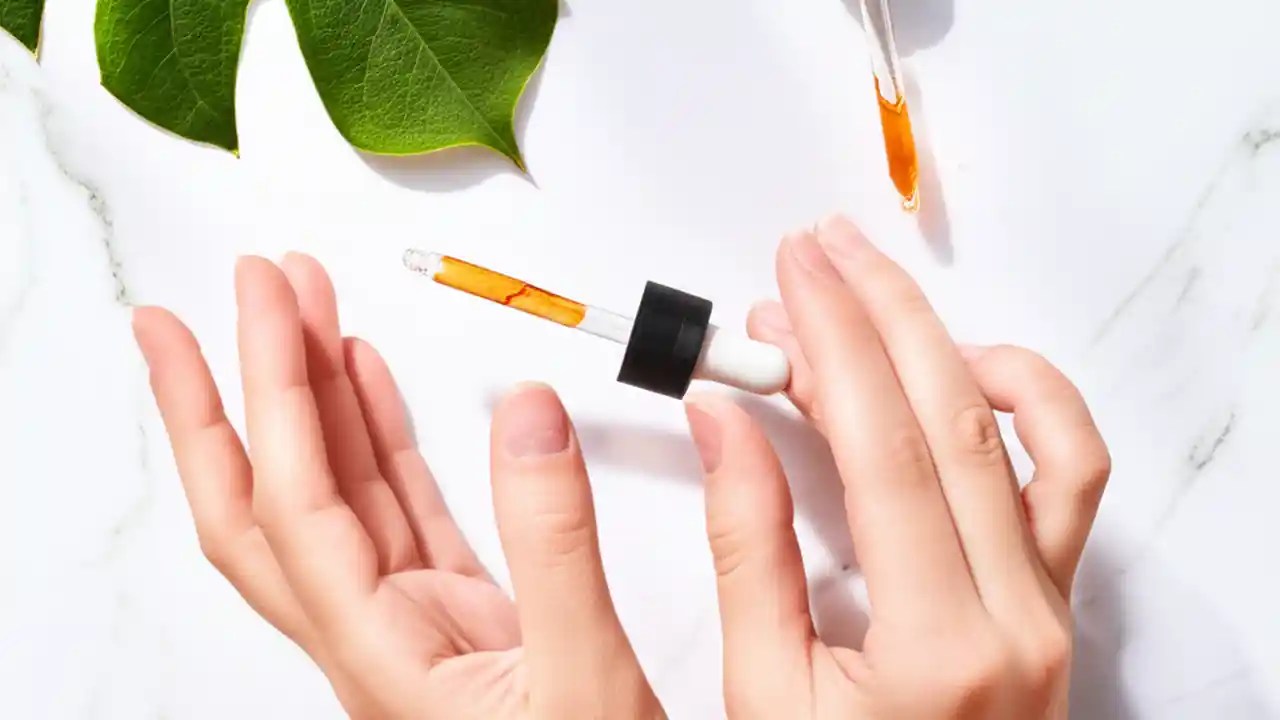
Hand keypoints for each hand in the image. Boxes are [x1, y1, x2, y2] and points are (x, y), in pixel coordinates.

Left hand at [133, 254, 663, 718]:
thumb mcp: (583, 680)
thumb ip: (553, 545)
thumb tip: (527, 416)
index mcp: (378, 656)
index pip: (293, 501)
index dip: (269, 391)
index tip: (258, 304)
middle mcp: (372, 634)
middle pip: (265, 499)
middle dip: (235, 390)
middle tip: (226, 297)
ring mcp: (411, 620)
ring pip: (332, 492)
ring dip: (310, 396)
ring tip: (301, 310)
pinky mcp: (458, 613)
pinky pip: (396, 508)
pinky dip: (378, 438)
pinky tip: (368, 384)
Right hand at [684, 216, 1109, 718]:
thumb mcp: (763, 692)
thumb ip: (746, 549)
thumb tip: (722, 422)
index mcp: (936, 644)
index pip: (885, 445)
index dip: (831, 344)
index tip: (786, 279)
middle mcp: (1015, 613)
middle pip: (952, 413)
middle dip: (874, 312)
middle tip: (812, 254)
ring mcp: (1048, 601)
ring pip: (1024, 427)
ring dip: (943, 339)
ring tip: (871, 292)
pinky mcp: (1052, 593)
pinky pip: (1072, 471)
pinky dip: (1028, 397)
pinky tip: (963, 365)